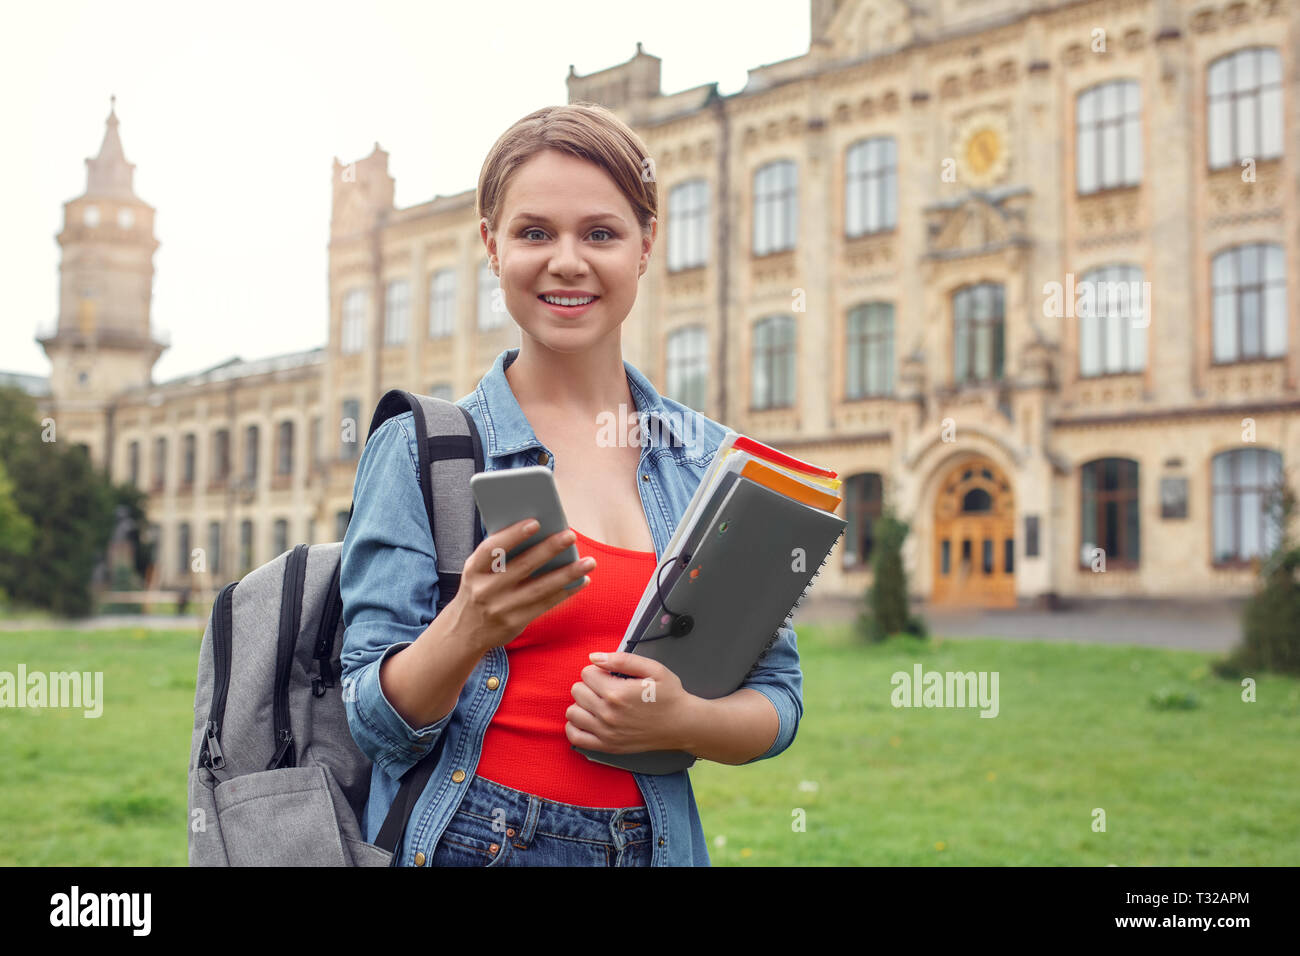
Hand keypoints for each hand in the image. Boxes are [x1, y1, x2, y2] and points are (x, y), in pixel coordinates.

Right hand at [450, 517, 595, 653]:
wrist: (465, 631)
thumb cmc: (479, 588)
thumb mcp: (478, 571)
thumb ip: (500, 554)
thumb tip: (539, 532)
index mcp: (473, 570)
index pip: (492, 549)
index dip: (512, 535)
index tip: (536, 522)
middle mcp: (485, 590)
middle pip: (522, 567)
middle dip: (549, 549)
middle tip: (571, 535)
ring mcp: (501, 608)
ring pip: (539, 588)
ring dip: (567, 574)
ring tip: (589, 562)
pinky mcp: (515, 623)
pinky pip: (545, 605)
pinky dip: (565, 592)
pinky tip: (581, 581)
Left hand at [565, 652, 696, 753]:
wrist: (682, 724)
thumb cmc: (669, 695)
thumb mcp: (653, 669)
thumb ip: (622, 660)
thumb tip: (594, 657)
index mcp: (617, 693)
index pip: (586, 673)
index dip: (599, 670)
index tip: (611, 675)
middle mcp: (607, 714)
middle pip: (577, 691)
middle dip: (589, 685)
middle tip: (607, 688)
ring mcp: (605, 732)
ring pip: (572, 712)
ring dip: (582, 704)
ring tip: (599, 702)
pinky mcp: (607, 746)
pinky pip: (575, 736)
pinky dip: (576, 725)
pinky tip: (589, 718)